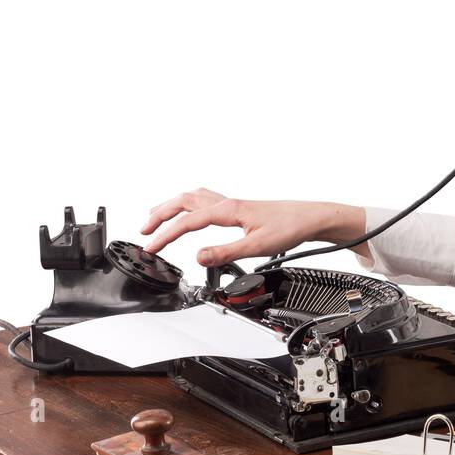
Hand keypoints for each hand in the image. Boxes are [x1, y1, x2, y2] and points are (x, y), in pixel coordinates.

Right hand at [138, 187, 323, 265]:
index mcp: (228, 210)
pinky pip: (205, 201)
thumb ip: (226, 253)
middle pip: (184, 201)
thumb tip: (198, 258)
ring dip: (172, 206)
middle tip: (143, 231)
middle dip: (160, 214)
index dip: (166, 235)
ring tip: (156, 217)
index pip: (188, 221)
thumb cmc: (290, 228)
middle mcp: (227, 203)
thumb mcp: (257, 247)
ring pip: (193, 197)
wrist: (310, 218)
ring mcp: (232, 204)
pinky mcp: (238, 208)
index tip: (151, 248)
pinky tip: (190, 214)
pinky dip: (188, 205)